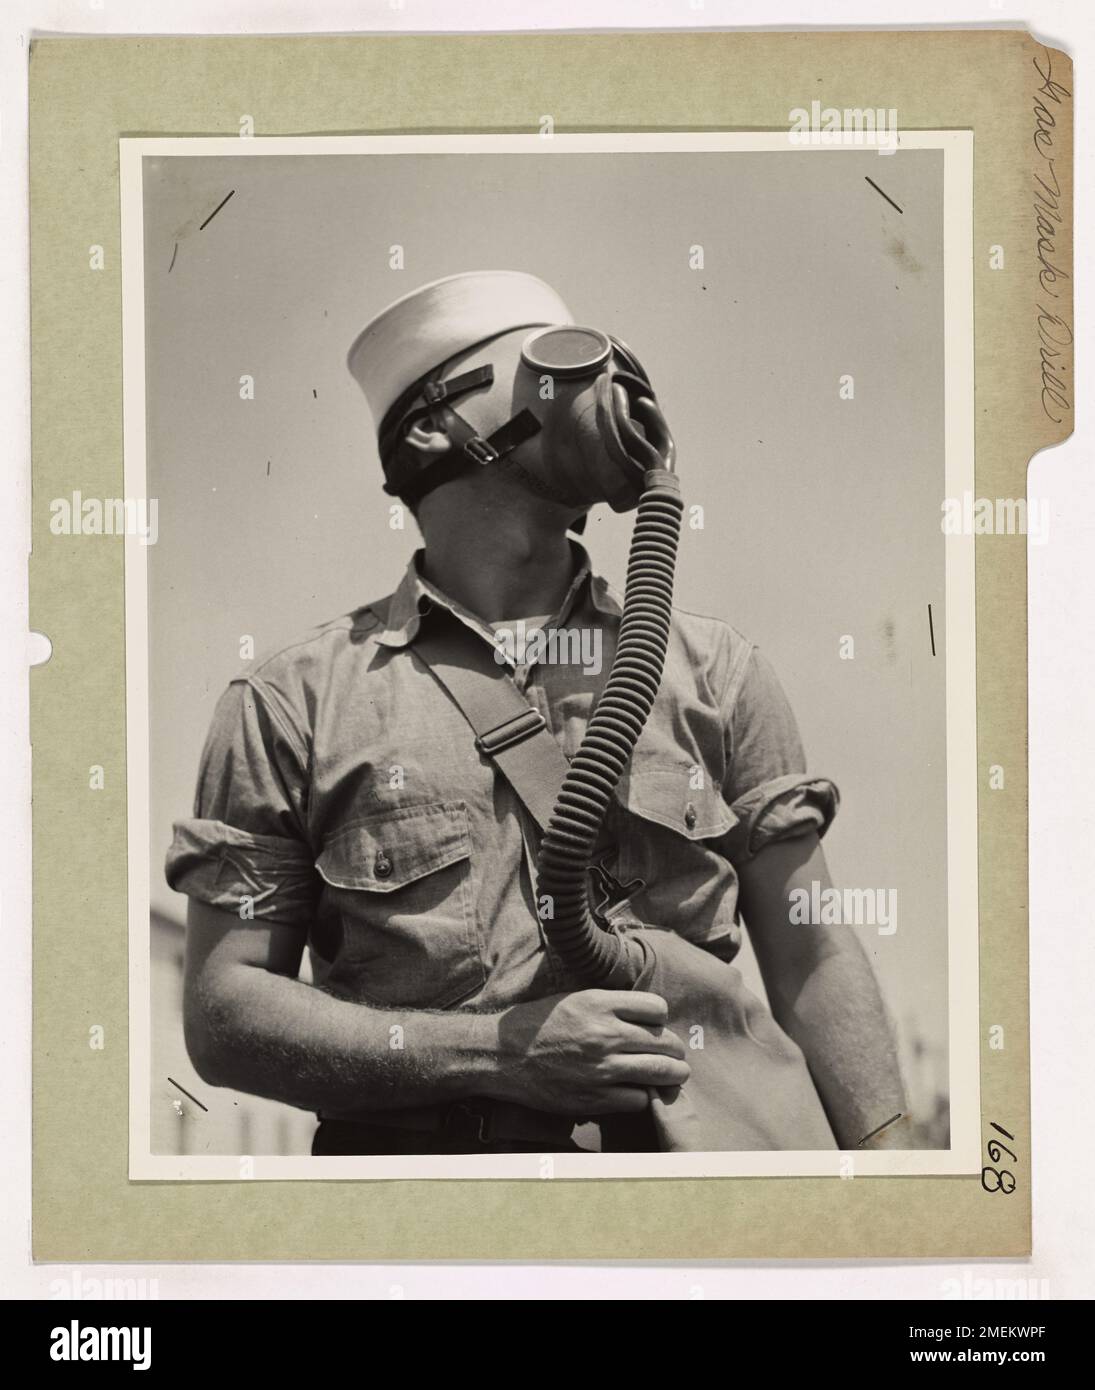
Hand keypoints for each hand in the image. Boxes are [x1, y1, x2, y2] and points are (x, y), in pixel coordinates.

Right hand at [490, 989, 689, 1114]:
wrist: (503, 1055)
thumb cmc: (538, 1023)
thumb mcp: (575, 998)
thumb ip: (611, 1005)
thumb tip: (647, 1016)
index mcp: (599, 1004)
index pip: (657, 1008)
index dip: (661, 1017)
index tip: (657, 1025)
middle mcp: (604, 1034)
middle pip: (665, 1042)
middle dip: (675, 1050)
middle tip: (675, 1055)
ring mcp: (601, 1068)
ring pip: (660, 1072)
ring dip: (672, 1075)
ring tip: (673, 1075)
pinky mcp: (594, 1098)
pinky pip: (638, 1099)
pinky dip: (643, 1096)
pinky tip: (637, 1091)